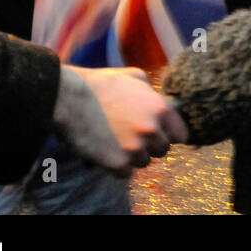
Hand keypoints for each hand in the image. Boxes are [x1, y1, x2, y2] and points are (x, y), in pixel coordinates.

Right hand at [52, 65, 188, 173]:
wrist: (69, 97)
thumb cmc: (101, 83)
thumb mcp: (135, 76)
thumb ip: (153, 91)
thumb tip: (162, 99)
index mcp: (161, 109)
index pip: (181, 135)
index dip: (169, 135)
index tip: (158, 134)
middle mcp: (152, 130)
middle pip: (163, 150)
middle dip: (150, 145)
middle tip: (131, 136)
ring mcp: (135, 148)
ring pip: (144, 162)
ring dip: (132, 156)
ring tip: (116, 142)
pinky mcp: (117, 163)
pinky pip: (125, 174)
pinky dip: (116, 167)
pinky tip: (107, 152)